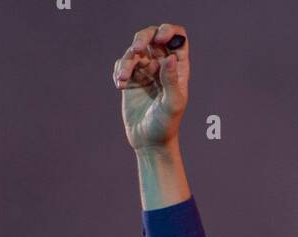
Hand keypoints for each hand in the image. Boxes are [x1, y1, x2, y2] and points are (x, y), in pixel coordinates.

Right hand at [114, 23, 190, 150]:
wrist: (149, 142)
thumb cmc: (166, 125)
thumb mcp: (172, 104)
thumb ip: (171, 81)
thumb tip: (170, 57)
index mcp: (178, 69)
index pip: (177, 39)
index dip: (168, 32)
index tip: (159, 39)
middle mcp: (162, 66)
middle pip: (152, 37)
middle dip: (142, 38)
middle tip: (135, 49)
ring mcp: (146, 72)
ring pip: (134, 51)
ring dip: (126, 62)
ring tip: (122, 80)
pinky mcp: (131, 80)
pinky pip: (122, 64)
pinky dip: (119, 71)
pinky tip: (120, 86)